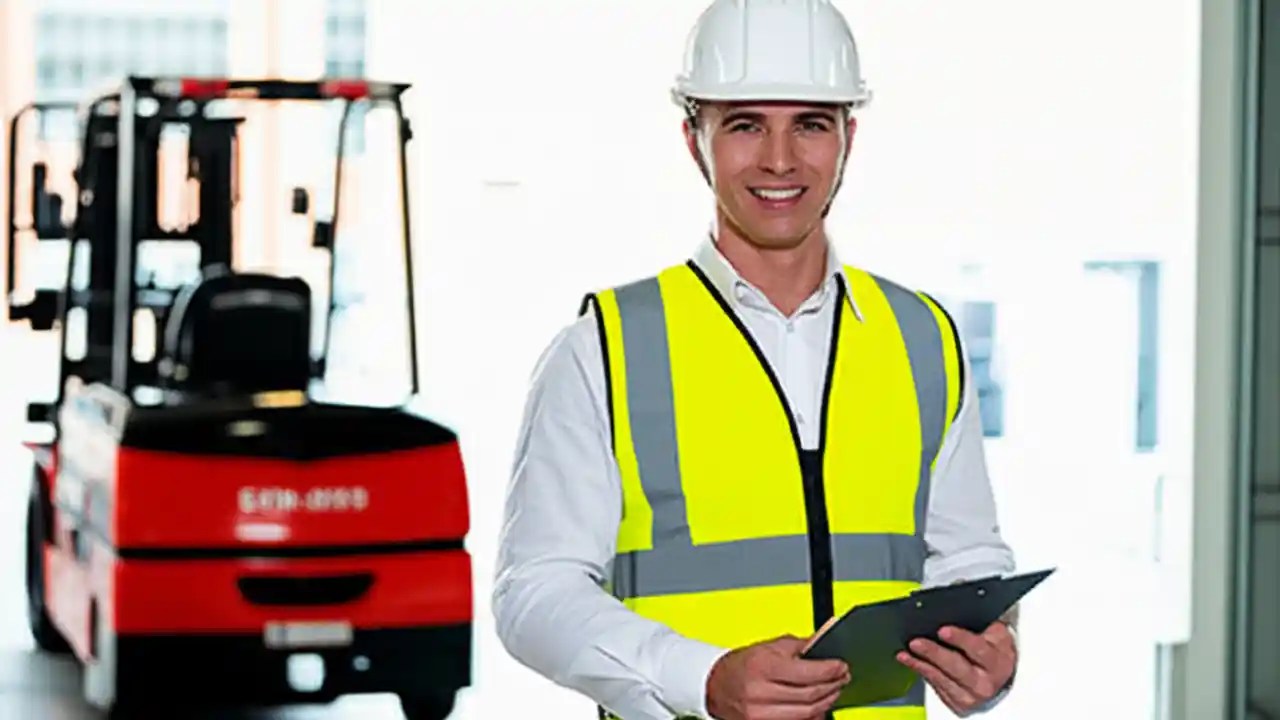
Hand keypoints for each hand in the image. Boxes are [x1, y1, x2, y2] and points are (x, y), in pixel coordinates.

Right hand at [705, 635, 849, 719]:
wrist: (715, 685)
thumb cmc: (742, 665)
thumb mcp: (769, 647)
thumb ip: (800, 645)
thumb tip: (826, 638)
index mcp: (762, 667)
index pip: (806, 672)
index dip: (830, 670)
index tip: (842, 666)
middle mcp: (760, 692)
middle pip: (810, 695)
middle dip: (832, 685)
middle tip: (842, 677)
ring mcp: (760, 714)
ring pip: (807, 713)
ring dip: (826, 702)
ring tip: (833, 690)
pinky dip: (812, 716)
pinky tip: (818, 707)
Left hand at [897, 621, 1015, 714]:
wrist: (998, 679)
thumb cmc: (994, 652)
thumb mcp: (996, 635)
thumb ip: (982, 624)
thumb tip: (956, 609)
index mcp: (998, 662)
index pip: (979, 649)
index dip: (960, 639)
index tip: (943, 630)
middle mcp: (984, 683)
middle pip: (957, 668)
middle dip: (935, 654)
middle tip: (917, 642)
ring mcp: (970, 696)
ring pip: (942, 679)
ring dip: (921, 664)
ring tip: (906, 652)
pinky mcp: (956, 703)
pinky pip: (935, 686)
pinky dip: (921, 671)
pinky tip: (910, 661)